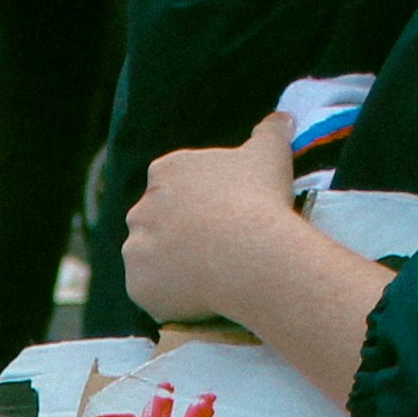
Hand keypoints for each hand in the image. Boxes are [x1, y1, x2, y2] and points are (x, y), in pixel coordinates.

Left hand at [121, 116, 303, 326]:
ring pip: (151, 258)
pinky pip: (151, 292)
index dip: (200, 204)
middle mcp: (141, 207)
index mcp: (166, 171)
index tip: (223, 218)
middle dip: (181, 234)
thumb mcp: (270, 153)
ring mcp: (135, 247)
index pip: (175, 186)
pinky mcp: (137, 284)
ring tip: (208, 277)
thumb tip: (282, 118)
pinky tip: (196, 298)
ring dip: (172, 266)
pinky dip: (168, 296)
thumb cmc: (259, 199)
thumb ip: (271, 131)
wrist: (249, 254)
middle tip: (217, 250)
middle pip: (158, 222)